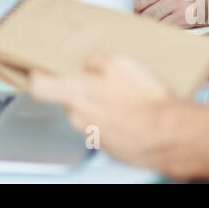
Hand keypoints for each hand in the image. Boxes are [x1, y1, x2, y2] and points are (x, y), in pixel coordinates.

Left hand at [29, 50, 192, 175]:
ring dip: (102, 104)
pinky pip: (106, 128)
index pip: (38, 87)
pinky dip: (116, 120)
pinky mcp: (112, 148)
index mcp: (75, 95)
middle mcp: (79, 119)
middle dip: (82, 88)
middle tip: (103, 78)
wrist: (171, 136)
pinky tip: (135, 111)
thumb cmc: (146, 102)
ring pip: (90, 114)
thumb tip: (90, 60)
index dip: (37, 76)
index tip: (40, 69)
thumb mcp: (119, 63)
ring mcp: (94, 137)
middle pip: (69, 99)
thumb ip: (96, 59)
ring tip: (127, 95)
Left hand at [135, 0, 208, 26]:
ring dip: (143, 19)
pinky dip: (157, 26)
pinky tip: (157, 23)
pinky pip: (161, 25)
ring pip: (148, 16)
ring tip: (142, 18)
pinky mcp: (184, 17)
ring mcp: (178, 1)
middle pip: (138, 2)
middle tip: (128, 12)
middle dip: (132, 9)